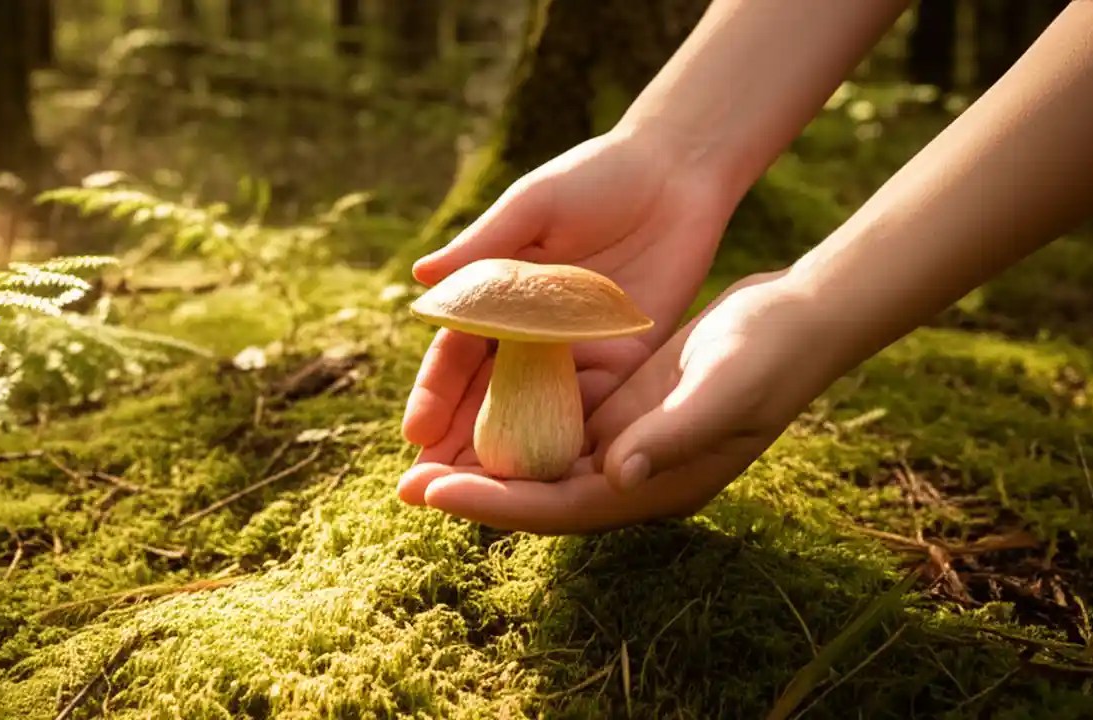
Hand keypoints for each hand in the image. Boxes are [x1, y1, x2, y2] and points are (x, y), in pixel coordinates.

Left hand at [397, 271, 841, 533]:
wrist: (798, 317)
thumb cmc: (771, 353)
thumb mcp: (724, 389)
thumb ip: (672, 435)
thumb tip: (617, 475)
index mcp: (656, 483)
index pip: (560, 507)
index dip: (495, 503)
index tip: (435, 491)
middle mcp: (632, 471)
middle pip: (537, 493)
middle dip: (472, 489)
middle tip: (404, 485)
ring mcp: (624, 439)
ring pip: (537, 458)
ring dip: (481, 454)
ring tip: (418, 450)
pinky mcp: (620, 403)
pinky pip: (554, 417)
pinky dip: (510, 413)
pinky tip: (465, 397)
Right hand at [402, 128, 737, 470]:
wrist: (676, 173)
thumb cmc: (596, 176)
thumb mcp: (534, 206)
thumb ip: (485, 246)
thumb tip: (421, 277)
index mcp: (496, 293)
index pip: (456, 354)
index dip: (435, 393)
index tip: (417, 431)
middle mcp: (528, 331)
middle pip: (485, 396)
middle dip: (458, 441)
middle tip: (430, 486)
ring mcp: (572, 350)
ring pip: (529, 413)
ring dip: (504, 456)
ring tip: (479, 499)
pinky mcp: (619, 359)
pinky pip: (586, 408)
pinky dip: (562, 442)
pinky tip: (545, 479)